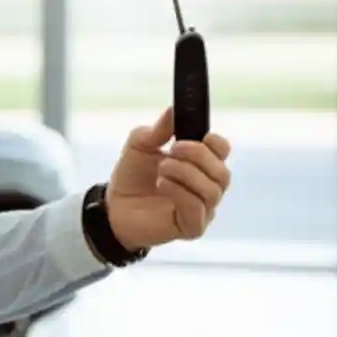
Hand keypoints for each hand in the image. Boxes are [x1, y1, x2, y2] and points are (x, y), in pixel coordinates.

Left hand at [104, 107, 231, 250]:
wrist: (113, 206)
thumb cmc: (132, 175)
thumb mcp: (140, 144)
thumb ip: (158, 129)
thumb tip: (173, 109)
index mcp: (200, 164)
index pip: (223, 151)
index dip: (216, 143)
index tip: (200, 135)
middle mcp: (207, 186)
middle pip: (222, 171)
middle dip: (198, 156)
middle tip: (172, 150)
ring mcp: (203, 209)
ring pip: (212, 190)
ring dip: (185, 173)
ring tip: (161, 170)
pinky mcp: (192, 227)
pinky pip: (198, 208)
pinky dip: (180, 192)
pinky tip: (162, 185)